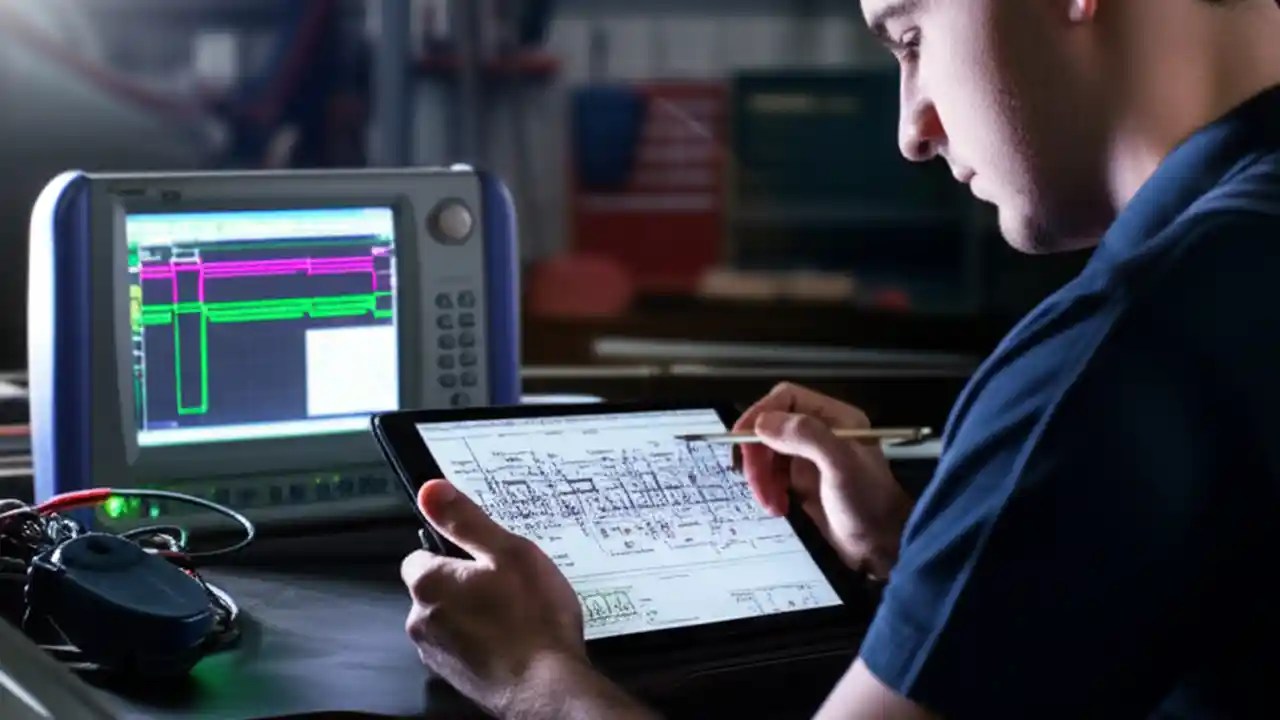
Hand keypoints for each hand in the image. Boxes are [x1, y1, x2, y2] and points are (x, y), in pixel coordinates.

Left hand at [400, 479, 587, 716]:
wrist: (548, 689)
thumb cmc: (533, 618)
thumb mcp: (509, 552)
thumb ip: (466, 520)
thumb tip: (430, 490)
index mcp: (428, 583)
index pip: (420, 555)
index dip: (453, 554)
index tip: (485, 560)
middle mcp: (420, 620)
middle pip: (436, 589)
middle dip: (465, 585)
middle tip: (509, 587)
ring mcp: (435, 654)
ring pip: (449, 619)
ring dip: (474, 615)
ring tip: (516, 617)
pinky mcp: (453, 679)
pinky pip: (462, 648)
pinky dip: (481, 643)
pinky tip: (513, 643)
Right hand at [734, 383, 913, 578]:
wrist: (881, 546)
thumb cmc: (867, 503)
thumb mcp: (841, 466)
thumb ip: (807, 437)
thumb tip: (763, 423)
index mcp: (834, 418)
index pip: (786, 399)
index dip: (760, 414)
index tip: (742, 439)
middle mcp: (821, 431)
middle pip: (770, 428)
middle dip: (758, 456)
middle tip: (756, 483)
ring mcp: (810, 456)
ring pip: (766, 453)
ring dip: (761, 478)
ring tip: (771, 503)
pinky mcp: (803, 480)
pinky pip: (771, 475)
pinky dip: (767, 490)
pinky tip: (778, 506)